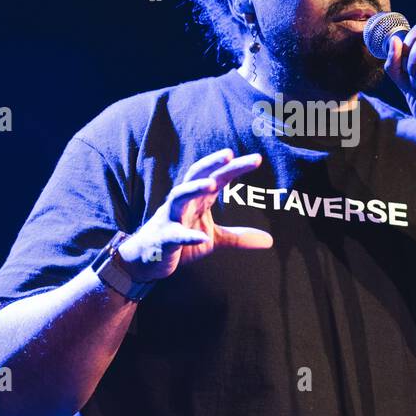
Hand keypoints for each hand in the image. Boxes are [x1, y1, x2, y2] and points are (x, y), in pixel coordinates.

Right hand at [115, 148, 272, 280]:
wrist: (145, 260)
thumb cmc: (179, 242)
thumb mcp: (213, 238)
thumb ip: (238, 237)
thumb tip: (269, 241)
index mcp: (197, 199)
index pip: (217, 177)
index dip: (234, 167)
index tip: (256, 159)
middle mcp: (183, 203)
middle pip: (197, 176)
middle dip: (212, 164)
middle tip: (230, 155)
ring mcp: (170, 219)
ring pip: (179, 196)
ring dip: (194, 189)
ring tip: (212, 185)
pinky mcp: (163, 239)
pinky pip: (174, 235)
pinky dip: (187, 236)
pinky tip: (201, 237)